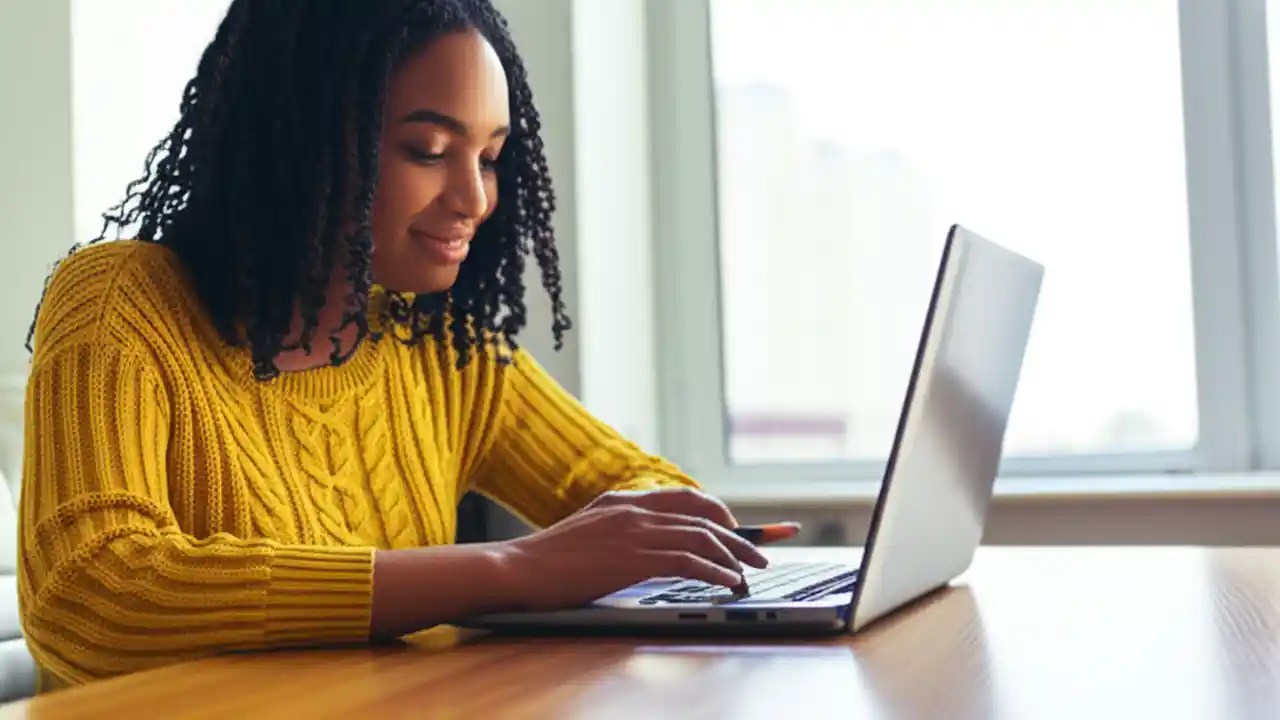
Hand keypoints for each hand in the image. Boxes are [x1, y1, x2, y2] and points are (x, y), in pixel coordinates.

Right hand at [498, 489, 768, 611]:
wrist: (516, 569)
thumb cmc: (547, 560)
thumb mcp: (588, 532)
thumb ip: (619, 530)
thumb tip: (651, 544)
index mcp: (623, 501)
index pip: (684, 498)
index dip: (718, 511)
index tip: (740, 527)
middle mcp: (633, 509)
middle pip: (701, 515)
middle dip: (737, 535)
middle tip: (757, 555)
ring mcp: (633, 531)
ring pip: (700, 536)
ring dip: (732, 555)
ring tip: (749, 572)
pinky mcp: (632, 558)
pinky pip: (687, 561)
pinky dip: (714, 570)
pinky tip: (727, 582)